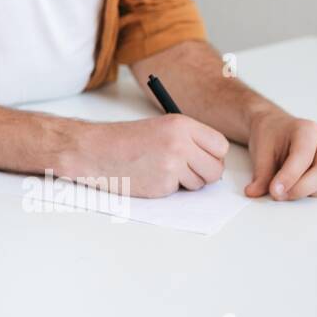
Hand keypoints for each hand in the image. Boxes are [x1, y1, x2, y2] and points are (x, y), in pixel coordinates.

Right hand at [72, 114, 229, 196]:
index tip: (202, 156)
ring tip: (160, 168)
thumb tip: (213, 160)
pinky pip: (178, 191)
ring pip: (199, 183)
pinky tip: (149, 176)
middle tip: (186, 169)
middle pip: (215, 169)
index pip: (220, 146)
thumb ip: (189, 140)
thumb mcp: (161, 128)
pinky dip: (167, 187)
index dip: (212, 155)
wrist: (95, 150)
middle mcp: (180, 144)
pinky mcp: (162, 185)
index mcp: (181, 125)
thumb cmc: (125, 140)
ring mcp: (172, 166)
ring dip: (185, 182)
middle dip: (204, 173)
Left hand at [245, 109, 316, 199]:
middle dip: (301, 189)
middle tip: (279, 195)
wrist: (277, 128)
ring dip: (312, 191)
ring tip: (291, 186)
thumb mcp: (260, 151)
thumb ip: (260, 174)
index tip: (275, 191)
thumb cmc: (271, 137)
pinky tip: (307, 187)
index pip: (302, 156)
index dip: (289, 177)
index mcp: (307, 130)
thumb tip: (254, 192)